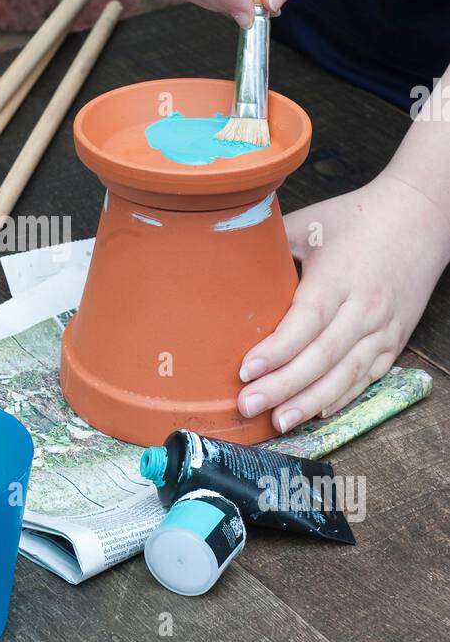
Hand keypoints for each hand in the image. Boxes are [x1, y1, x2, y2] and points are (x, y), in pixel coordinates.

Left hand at [238, 174, 449, 430]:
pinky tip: (315, 413)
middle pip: (322, 356)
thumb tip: (219, 259)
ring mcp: (383, 328)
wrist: (421, 219)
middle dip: (283, 386)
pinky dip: (341, 398)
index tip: (246, 369)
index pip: (307, 320)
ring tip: (277, 422)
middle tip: (248, 405)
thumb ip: (269, 244)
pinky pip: (367, 378)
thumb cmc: (357, 219)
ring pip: (345, 375)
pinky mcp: (394, 341)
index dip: (278, 350)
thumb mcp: (310, 223)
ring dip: (309, 402)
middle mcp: (364, 307)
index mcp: (340, 276)